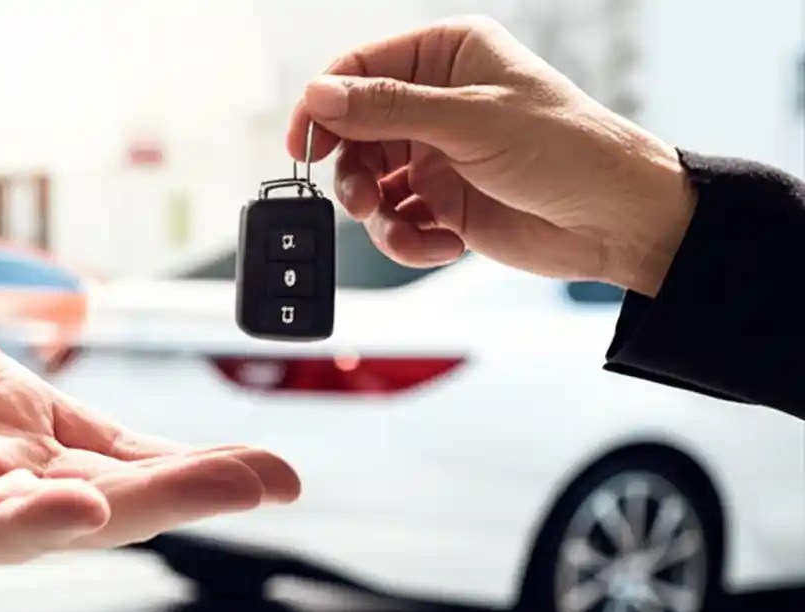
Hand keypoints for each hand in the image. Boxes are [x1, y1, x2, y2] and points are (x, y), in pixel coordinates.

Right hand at [288, 16, 696, 295]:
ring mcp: (438, 155)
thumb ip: (388, 109)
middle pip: (354, 133)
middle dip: (353, 172)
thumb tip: (320, 94)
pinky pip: (397, 221)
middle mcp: (437, 102)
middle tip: (362, 198)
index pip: (358, 69)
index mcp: (446, 56)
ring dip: (379, 214)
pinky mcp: (445, 203)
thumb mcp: (471, 120)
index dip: (323, 106)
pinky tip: (442, 243)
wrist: (617, 221)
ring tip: (404, 228)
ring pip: (369, 183)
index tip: (305, 144)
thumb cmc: (568, 150)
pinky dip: (408, 239)